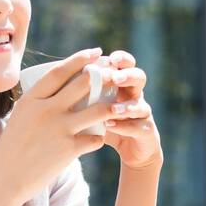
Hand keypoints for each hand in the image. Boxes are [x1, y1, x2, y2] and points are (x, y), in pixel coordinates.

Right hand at [0, 47, 120, 203]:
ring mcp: (59, 129)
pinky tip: (96, 140)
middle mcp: (46, 110)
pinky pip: (96, 138)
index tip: (95, 52)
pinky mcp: (69, 149)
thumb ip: (39, 103)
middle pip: (83, 84)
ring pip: (99, 110)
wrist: (5, 178)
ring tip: (118, 105)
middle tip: (114, 73)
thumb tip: (61, 89)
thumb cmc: (11, 147)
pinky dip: (99, 138)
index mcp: (31, 100)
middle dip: (104, 75)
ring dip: (111, 106)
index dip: (80, 59)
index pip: (59, 71)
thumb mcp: (20, 117)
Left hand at [95, 49, 162, 170]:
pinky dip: (126, 127)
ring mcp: (143, 113)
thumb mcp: (93, 106)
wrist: (128, 148)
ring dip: (128, 106)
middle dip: (128, 76)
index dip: (122, 59)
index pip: (126, 65)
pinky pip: (140, 128)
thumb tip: (58, 76)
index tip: (111, 57)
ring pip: (142, 105)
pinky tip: (112, 127)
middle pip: (139, 78)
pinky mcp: (147, 132)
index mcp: (123, 85)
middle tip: (115, 79)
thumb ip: (83, 92)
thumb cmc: (105, 122)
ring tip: (114, 109)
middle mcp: (135, 96)